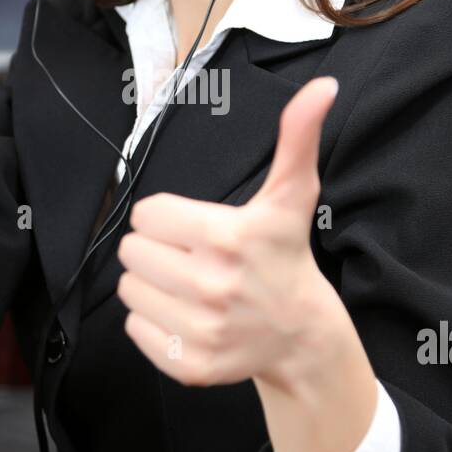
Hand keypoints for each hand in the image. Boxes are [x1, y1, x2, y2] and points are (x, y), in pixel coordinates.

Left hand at [115, 76, 357, 390]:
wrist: (301, 335)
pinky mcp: (191, 364)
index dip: (167, 218)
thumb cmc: (284, 257)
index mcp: (226, 237)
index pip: (147, 214)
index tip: (196, 229)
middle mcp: (213, 286)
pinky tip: (187, 316)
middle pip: (133, 252)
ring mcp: (202, 329)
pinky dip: (153, 322)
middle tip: (192, 258)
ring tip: (189, 286)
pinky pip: (135, 329)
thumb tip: (323, 86)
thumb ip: (297, 137)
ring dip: (152, 285)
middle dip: (158, 250)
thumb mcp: (290, 196)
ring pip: (129, 290)